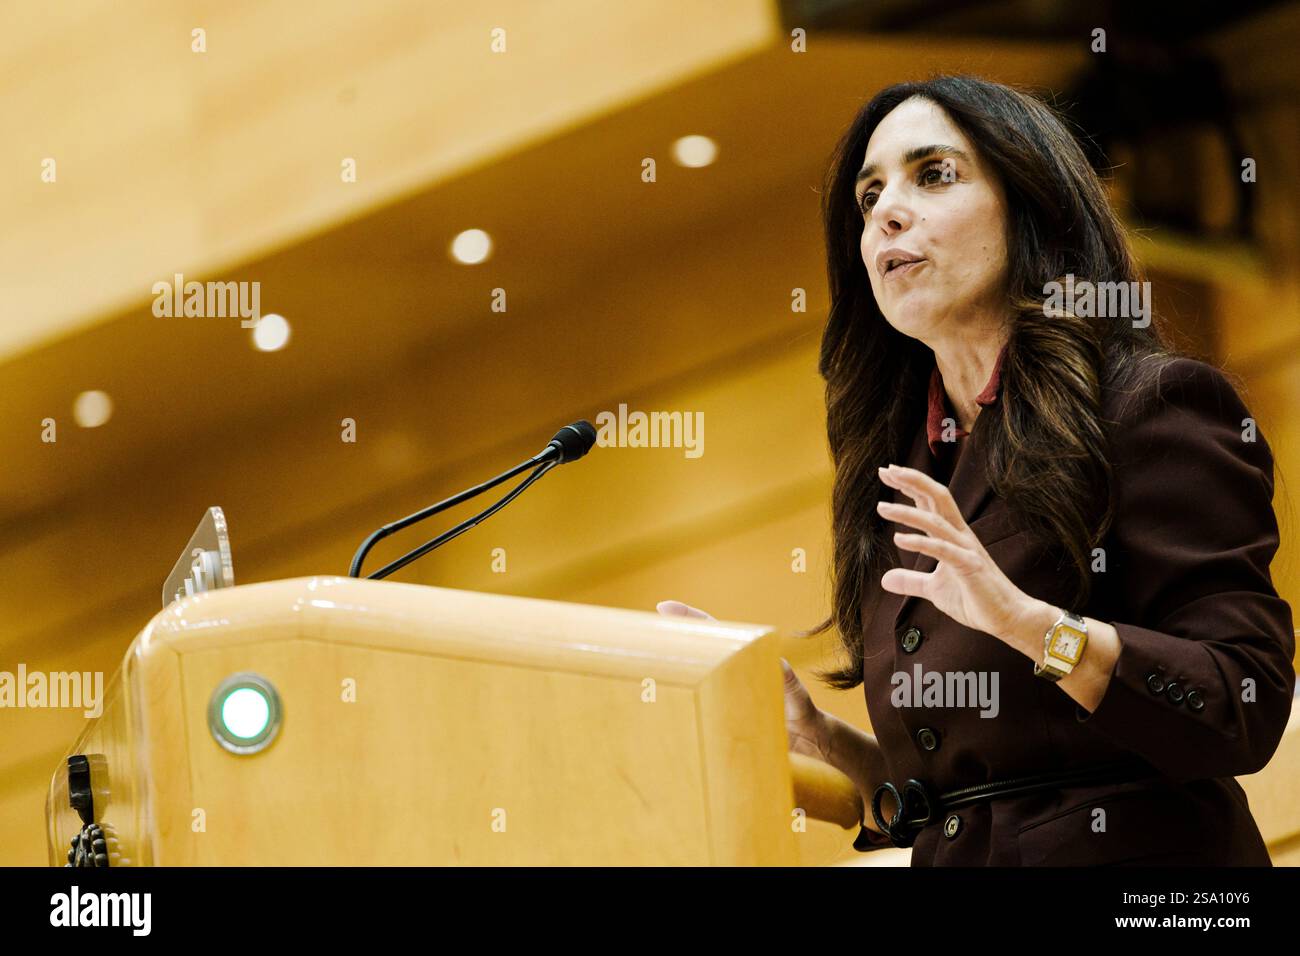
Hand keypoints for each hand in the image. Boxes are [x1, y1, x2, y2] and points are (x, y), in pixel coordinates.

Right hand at [656, 601, 832, 761]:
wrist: (812, 747)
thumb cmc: (806, 718)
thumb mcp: (799, 702)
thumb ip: (790, 685)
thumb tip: (780, 664)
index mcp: (747, 663)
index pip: (715, 633)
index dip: (690, 619)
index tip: (664, 607)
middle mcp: (732, 677)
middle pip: (698, 652)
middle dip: (671, 641)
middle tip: (640, 636)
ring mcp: (726, 696)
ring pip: (694, 679)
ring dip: (672, 675)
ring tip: (642, 670)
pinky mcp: (723, 719)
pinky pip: (696, 709)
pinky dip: (679, 707)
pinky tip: (659, 712)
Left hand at [876, 463, 1032, 642]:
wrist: (1008, 618)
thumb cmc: (976, 599)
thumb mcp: (935, 589)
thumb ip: (911, 581)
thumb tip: (885, 579)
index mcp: (953, 536)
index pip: (930, 502)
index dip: (911, 486)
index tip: (888, 473)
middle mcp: (960, 535)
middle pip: (937, 497)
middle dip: (913, 481)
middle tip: (886, 471)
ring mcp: (966, 549)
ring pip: (936, 521)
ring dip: (907, 513)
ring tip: (882, 508)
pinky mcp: (970, 567)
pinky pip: (942, 550)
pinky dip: (920, 543)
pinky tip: (898, 539)